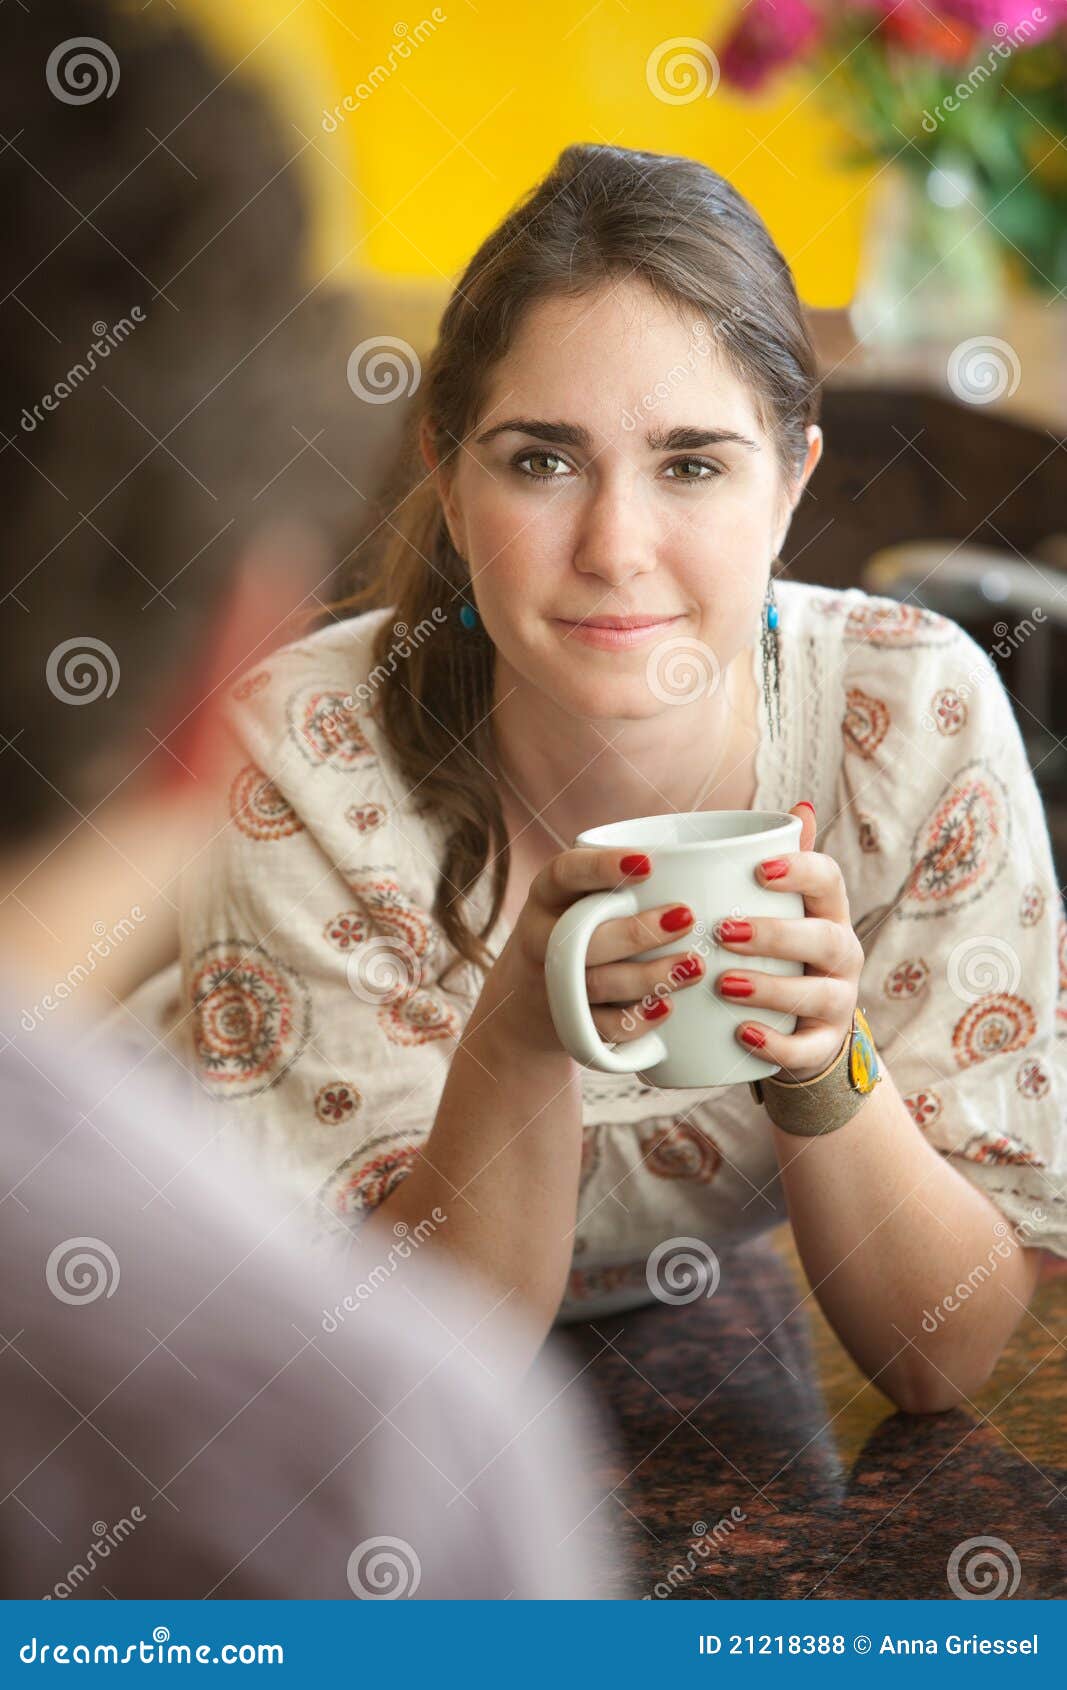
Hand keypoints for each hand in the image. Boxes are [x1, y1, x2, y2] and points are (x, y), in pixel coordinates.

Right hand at [474, 846, 707, 1061]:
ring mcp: (552, 984)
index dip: (601, 868)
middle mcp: (541, 938)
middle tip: (685, 918)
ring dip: (648, 977)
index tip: (648, 863)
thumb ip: (623, 885)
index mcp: (547, 896)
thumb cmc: (578, 930)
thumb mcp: (580, 898)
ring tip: (693, 966)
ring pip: (595, 983)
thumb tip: (702, 868)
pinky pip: (602, 1026)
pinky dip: (636, 1020)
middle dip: (637, 931)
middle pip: (582, 936)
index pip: (564, 873)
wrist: (530, 998)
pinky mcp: (568, 1024)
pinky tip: (667, 1007)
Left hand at [711, 800, 863, 1082]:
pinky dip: (776, 1045)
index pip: (829, 881)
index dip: (799, 872)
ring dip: (771, 988)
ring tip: (725, 984)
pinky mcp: (824, 1044)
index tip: (757, 870)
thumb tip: (800, 805)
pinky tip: (742, 1034)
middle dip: (775, 934)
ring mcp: (838, 1001)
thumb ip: (784, 860)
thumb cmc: (782, 950)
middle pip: (825, 938)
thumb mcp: (783, 905)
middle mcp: (842, 953)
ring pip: (818, 994)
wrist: (801, 1026)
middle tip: (723, 931)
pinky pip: (808, 1048)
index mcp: (828, 911)